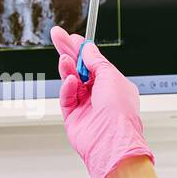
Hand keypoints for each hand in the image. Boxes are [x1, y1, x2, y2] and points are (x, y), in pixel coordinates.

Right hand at [49, 26, 152, 177]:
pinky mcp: (73, 116)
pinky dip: (67, 88)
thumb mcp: (111, 76)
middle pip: (80, 68)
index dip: (82, 48)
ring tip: (64, 59)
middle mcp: (100, 94)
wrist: (111, 141)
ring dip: (68, 68)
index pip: (94, 62)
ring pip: (71, 81)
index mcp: (113, 84)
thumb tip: (88, 50)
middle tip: (57, 36)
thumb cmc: (120, 113)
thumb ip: (96, 61)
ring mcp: (86, 105)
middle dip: (68, 51)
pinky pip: (66, 97)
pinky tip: (69, 81)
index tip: (71, 37)